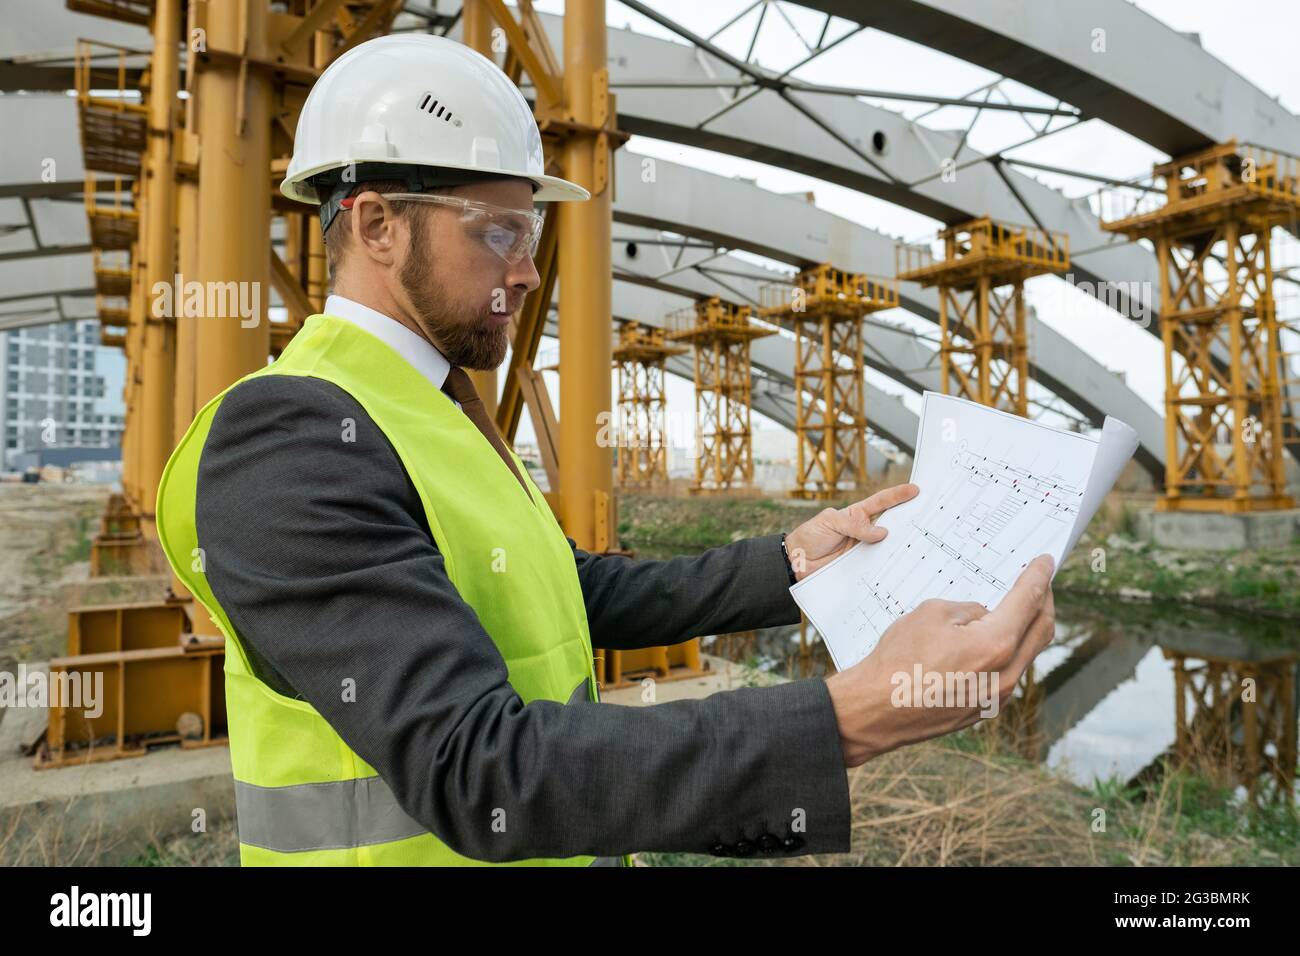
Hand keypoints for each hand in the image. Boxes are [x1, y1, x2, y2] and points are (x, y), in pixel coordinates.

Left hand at [783, 483, 918, 581]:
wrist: (796, 561)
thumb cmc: (810, 535)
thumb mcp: (829, 522)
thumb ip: (853, 525)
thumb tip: (881, 532)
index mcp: (857, 515)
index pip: (881, 502)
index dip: (898, 496)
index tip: (915, 489)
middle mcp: (865, 531)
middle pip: (892, 524)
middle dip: (909, 519)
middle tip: (928, 515)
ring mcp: (865, 549)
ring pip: (888, 546)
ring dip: (901, 545)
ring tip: (920, 542)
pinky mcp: (862, 566)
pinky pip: (878, 565)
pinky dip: (889, 565)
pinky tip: (901, 566)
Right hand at [824, 554, 1055, 767]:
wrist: (877, 709)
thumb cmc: (898, 659)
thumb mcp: (933, 613)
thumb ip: (970, 610)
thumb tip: (985, 616)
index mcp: (995, 644)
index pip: (1028, 600)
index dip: (1038, 576)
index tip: (1045, 562)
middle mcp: (1006, 673)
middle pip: (1042, 629)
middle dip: (1044, 600)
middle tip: (1040, 582)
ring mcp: (998, 696)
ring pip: (1028, 653)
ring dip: (1027, 627)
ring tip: (1018, 609)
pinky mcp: (986, 708)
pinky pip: (1010, 672)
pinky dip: (1010, 650)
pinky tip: (993, 640)